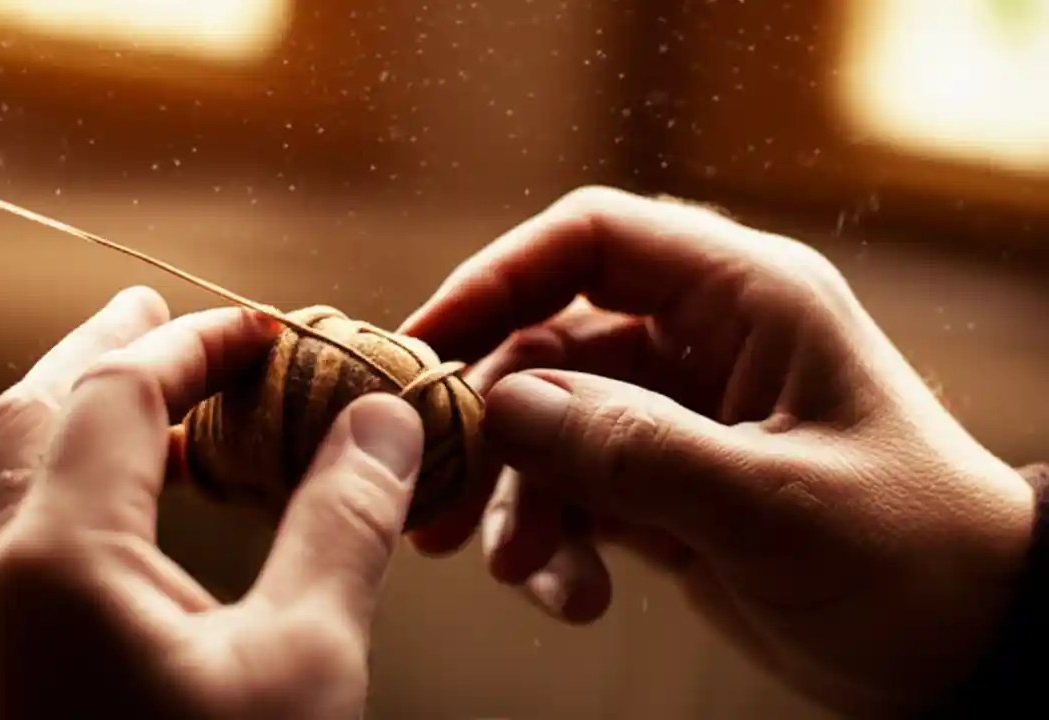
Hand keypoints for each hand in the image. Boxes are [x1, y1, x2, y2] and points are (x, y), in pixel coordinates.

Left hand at [0, 287, 424, 719]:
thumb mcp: (307, 665)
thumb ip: (341, 525)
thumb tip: (383, 417)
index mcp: (57, 559)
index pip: (117, 392)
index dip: (194, 343)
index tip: (263, 330)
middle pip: (20, 413)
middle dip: (97, 354)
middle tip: (152, 318)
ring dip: (24, 426)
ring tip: (83, 407)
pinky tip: (38, 554)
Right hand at [400, 187, 1036, 716]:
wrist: (964, 648)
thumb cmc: (907, 553)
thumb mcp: (771, 502)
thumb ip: (631, 448)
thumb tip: (502, 405)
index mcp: (744, 298)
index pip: (593, 238)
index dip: (498, 276)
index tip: (427, 343)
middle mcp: (702, 343)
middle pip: (548, 343)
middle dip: (492, 422)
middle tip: (439, 496)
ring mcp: (679, 416)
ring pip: (550, 426)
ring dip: (520, 498)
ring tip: (523, 571)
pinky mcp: (666, 484)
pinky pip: (576, 491)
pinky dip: (557, 540)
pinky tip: (572, 596)